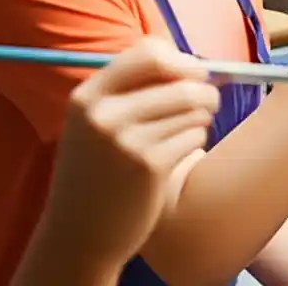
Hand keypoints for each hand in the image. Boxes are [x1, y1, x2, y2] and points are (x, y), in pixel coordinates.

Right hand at [41, 39, 219, 276]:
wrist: (79, 235)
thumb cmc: (95, 173)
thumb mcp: (94, 124)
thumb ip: (131, 90)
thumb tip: (191, 64)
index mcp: (88, 96)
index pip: (148, 52)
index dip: (180, 60)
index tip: (191, 74)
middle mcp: (104, 114)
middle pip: (180, 79)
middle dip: (203, 89)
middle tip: (208, 102)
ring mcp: (127, 140)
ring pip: (192, 108)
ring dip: (198, 119)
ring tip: (181, 135)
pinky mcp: (150, 166)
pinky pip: (194, 136)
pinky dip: (194, 142)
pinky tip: (175, 157)